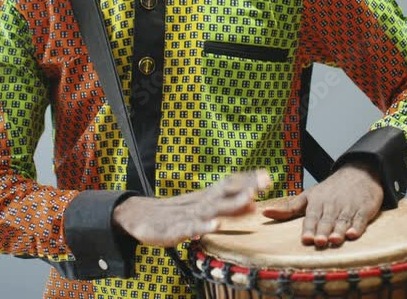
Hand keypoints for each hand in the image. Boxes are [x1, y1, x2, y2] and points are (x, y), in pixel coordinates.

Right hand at [111, 170, 271, 246]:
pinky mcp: (175, 229)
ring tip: (248, 200)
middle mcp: (199, 202)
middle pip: (225, 193)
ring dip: (231, 204)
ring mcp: (187, 215)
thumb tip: (252, 204)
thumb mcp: (199, 206)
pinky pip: (191, 228)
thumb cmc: (173, 213)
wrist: (138, 216)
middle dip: (245, 188)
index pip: (228, 184)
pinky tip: (215, 225)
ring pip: (212, 208)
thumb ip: (224, 206)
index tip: (268, 176)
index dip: (247, 180)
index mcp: (204, 197)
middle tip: (265, 183)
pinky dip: (203, 226)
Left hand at [262, 161, 382, 247]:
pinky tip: (354, 234)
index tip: (306, 239)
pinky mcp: (364, 209)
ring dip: (339, 230)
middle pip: (327, 220)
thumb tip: (265, 213)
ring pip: (343, 220)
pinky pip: (360, 219)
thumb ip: (288, 207)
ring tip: (335, 240)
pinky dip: (358, 227)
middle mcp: (332, 205)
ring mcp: (349, 207)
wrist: (359, 173)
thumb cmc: (330, 190)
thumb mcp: (308, 196)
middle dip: (322, 231)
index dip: (309, 228)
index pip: (312, 217)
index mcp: (317, 202)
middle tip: (319, 242)